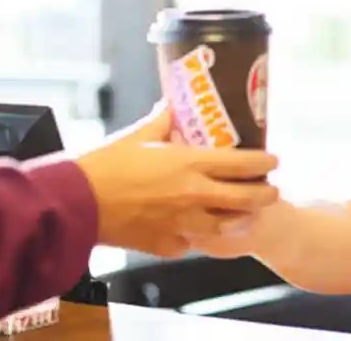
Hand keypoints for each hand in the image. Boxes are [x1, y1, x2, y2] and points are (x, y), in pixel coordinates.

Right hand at [74, 102, 279, 257]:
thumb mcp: (137, 136)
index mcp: (190, 163)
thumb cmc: (104, 166)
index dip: (264, 161)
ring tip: (245, 213)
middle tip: (272, 190)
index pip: (242, 163)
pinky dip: (198, 235)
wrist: (77, 204)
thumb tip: (171, 105)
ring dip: (239, 218)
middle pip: (246, 198)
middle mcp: (193, 195)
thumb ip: (162, 121)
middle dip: (265, 194)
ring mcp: (183, 224)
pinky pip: (192, 242)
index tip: (274, 160)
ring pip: (226, 226)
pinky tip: (198, 228)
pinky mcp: (168, 246)